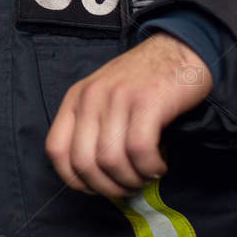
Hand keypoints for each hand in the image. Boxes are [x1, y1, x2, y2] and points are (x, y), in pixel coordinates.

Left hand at [44, 33, 212, 197]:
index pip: (56, 151)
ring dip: (131, 179)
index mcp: (75, 98)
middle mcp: (91, 96)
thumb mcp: (104, 98)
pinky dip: (150, 167)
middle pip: (84, 163)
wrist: (181, 49)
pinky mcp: (148, 101)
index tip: (97, 186)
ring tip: (146, 175)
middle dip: (107, 187)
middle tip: (128, 187)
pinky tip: (159, 165)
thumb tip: (95, 179)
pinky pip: (140, 151)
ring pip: (111, 161)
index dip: (75, 179)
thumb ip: (93, 129)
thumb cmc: (143, 82)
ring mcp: (118, 97)